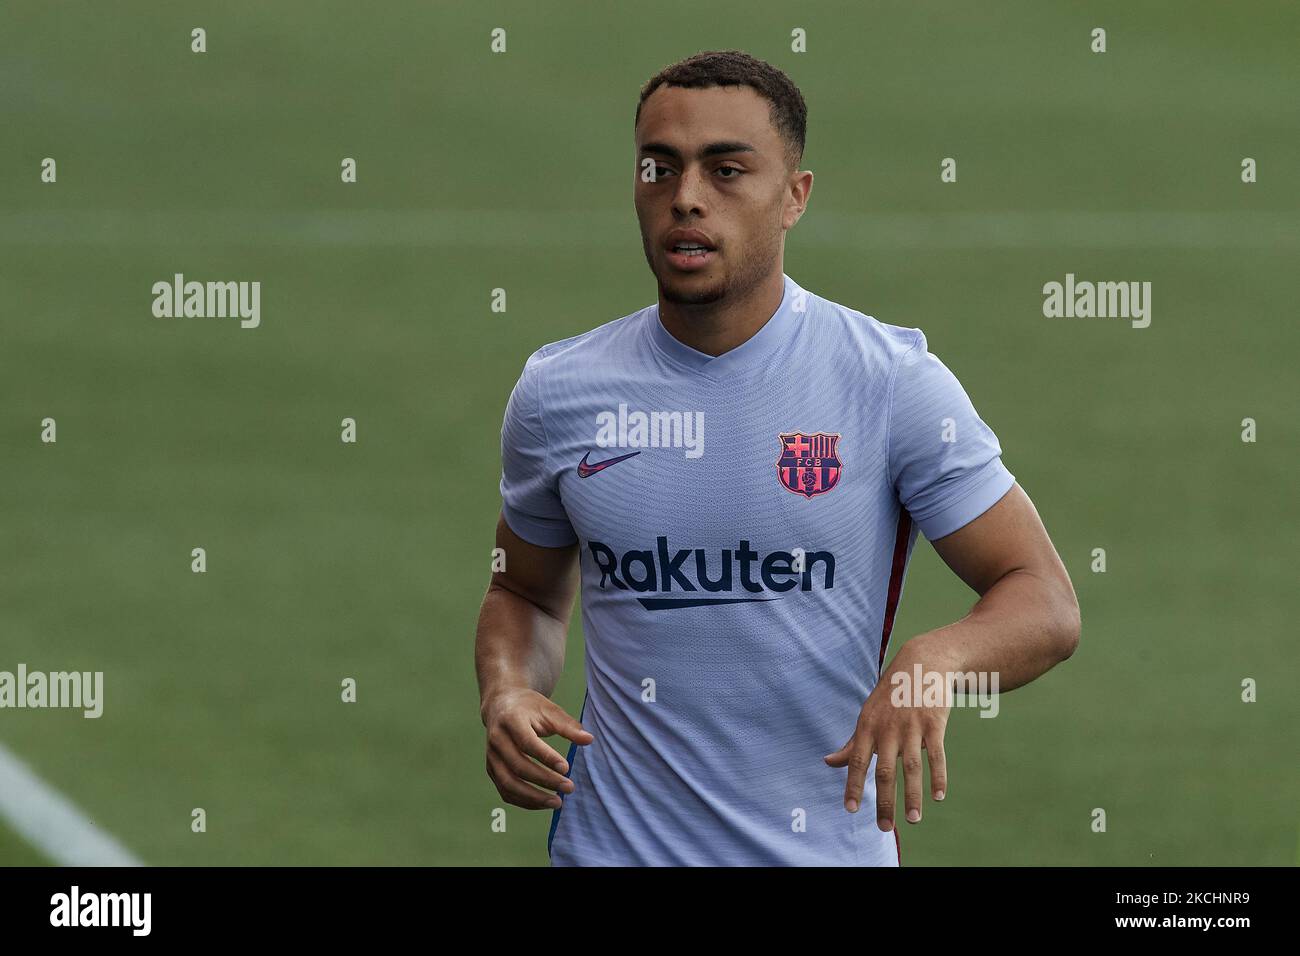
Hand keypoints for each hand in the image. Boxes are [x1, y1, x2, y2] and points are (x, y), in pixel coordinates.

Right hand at [482, 688, 592, 809]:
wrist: (501, 705)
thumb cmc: (529, 708)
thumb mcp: (549, 710)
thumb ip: (568, 726)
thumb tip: (589, 740)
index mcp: (511, 720)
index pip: (528, 743)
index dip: (547, 757)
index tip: (567, 768)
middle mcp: (497, 739)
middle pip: (519, 766)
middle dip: (545, 780)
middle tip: (569, 787)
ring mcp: (491, 756)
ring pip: (509, 784)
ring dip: (533, 797)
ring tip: (558, 802)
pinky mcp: (491, 769)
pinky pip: (505, 791)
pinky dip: (524, 801)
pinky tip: (544, 803)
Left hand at [824, 642, 950, 830]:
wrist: (921, 663)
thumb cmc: (890, 695)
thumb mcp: (867, 715)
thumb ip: (852, 744)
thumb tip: (828, 763)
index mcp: (868, 727)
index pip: (858, 761)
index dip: (854, 785)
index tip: (851, 810)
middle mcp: (888, 728)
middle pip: (885, 770)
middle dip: (885, 801)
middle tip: (884, 827)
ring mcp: (912, 726)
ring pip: (912, 767)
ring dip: (913, 795)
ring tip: (913, 820)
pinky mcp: (934, 723)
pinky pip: (936, 755)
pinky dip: (938, 776)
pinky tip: (938, 796)